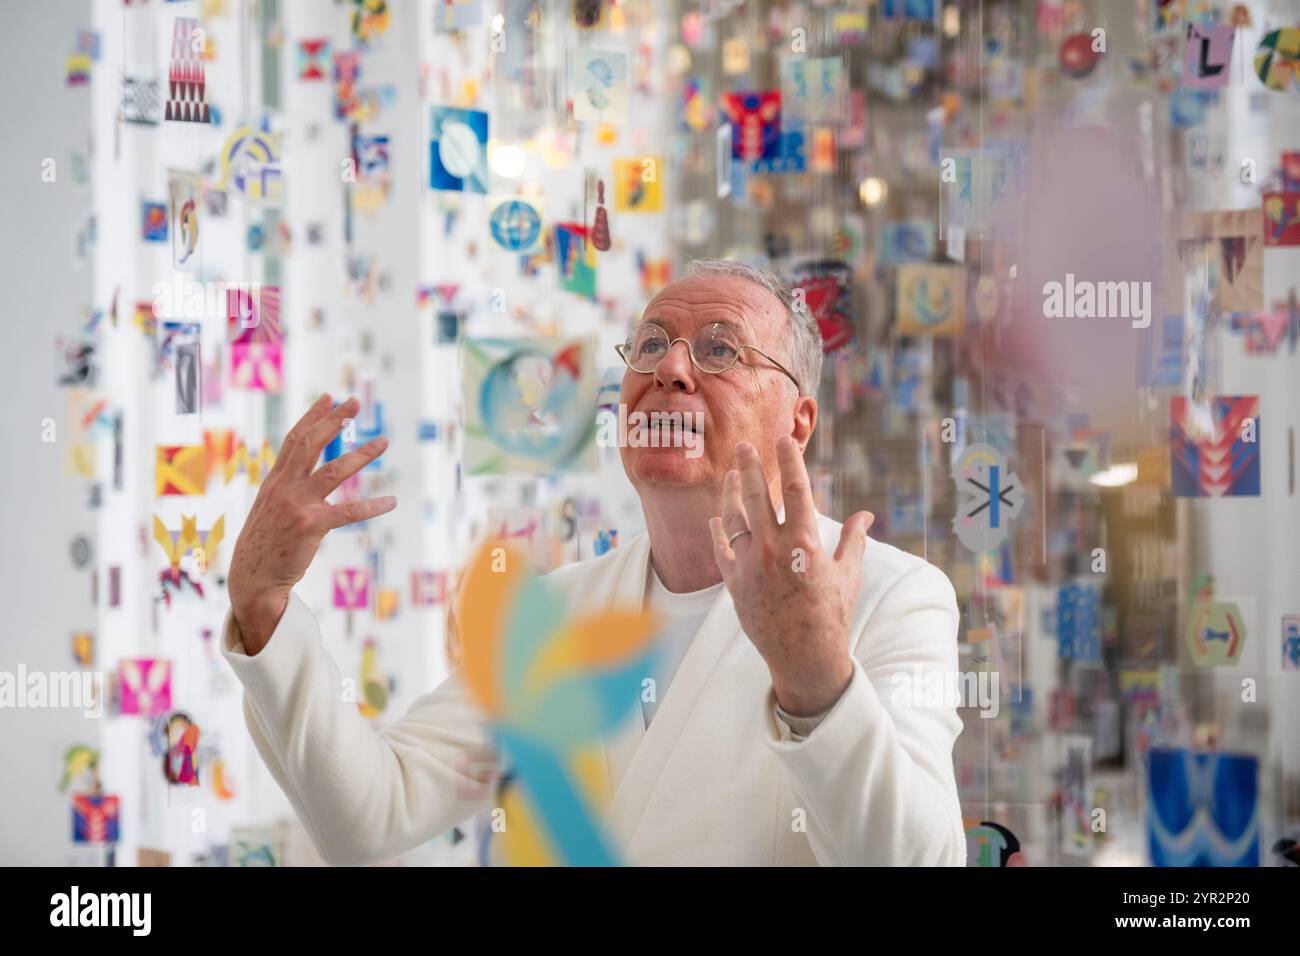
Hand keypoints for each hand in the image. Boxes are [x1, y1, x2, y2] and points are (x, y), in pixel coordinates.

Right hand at [227, 395, 395, 653]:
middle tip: (356, 403)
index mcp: (275, 480)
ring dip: (362, 454)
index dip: (313, 416)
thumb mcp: (269, 507)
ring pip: (334, 471)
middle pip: (312, 444)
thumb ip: (286, 486)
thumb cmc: (265, 543)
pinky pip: (348, 512)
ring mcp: (297, 505)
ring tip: (384, 441)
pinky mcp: (311, 526)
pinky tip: (392, 501)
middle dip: (334, 420)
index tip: (329, 396)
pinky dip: (372, 506)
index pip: (295, 439)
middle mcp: (284, 487)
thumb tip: (303, 469)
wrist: (253, 578)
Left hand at [709, 437, 873, 715]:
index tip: (783, 439)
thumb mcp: (847, 575)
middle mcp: (773, 550)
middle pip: (758, 496)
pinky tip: (717, 517)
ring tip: (732, 475)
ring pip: (734, 519)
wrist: (803, 657)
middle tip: (744, 445)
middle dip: (751, 466)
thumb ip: (854, 541)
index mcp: (804, 544)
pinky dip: (718, 531)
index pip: (796, 490)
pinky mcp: (733, 583)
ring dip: (731, 493)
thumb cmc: (831, 615)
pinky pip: (721, 549)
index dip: (790, 461)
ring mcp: (750, 566)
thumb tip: (866, 515)